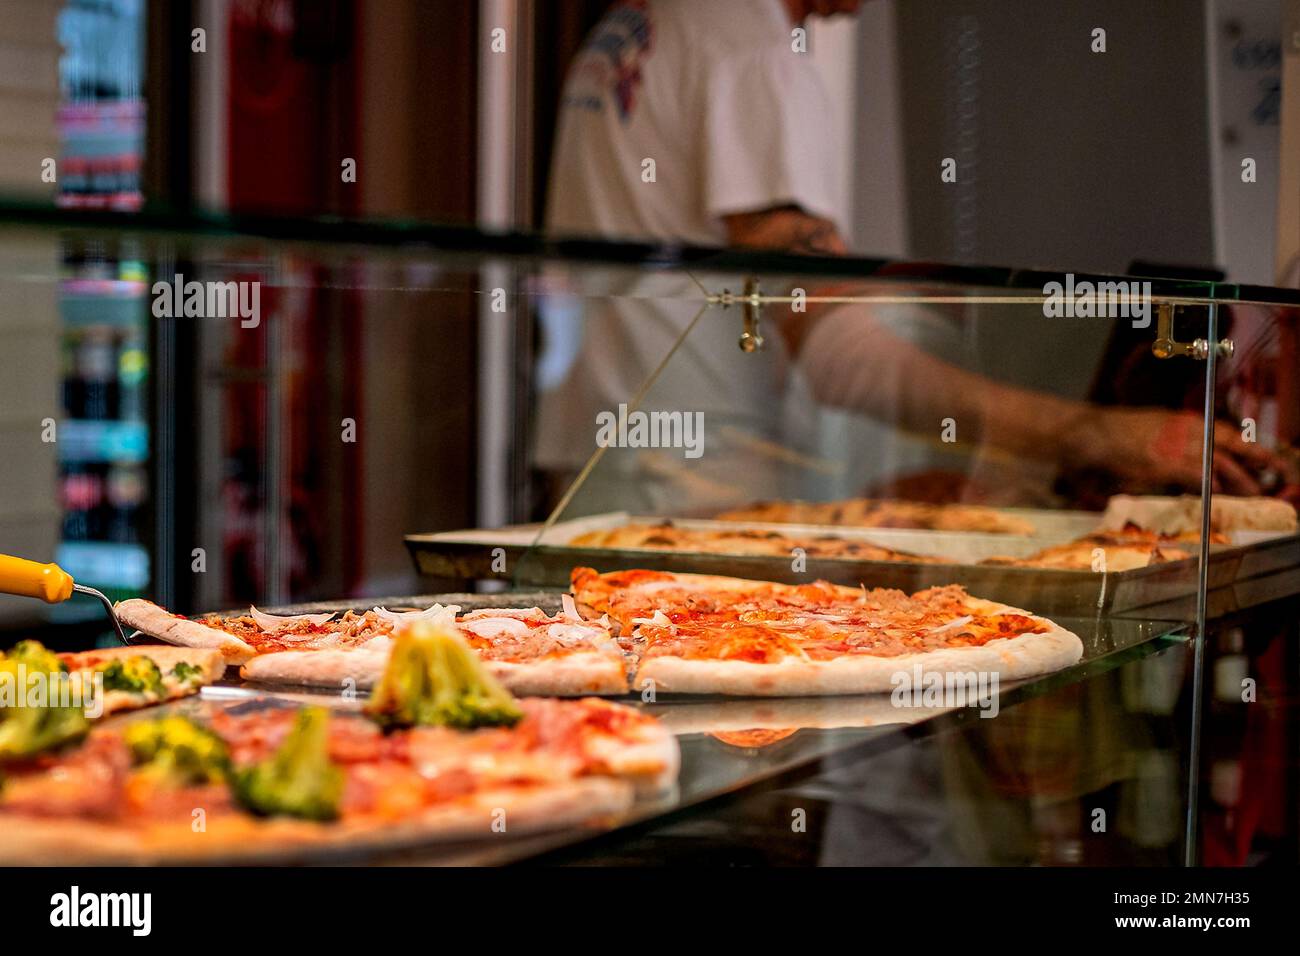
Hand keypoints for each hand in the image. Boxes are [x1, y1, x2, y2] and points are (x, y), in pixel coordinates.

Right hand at [1067, 408, 1285, 493]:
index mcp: (1183, 422)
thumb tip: (1194, 468)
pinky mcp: (1161, 462)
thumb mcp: (1150, 432)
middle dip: (1257, 461)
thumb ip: (1174, 446)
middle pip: (1231, 445)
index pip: (1226, 434)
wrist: (1085, 432)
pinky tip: (1218, 494)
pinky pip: (1195, 474)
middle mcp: (1184, 430)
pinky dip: (1209, 485)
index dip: (1249, 447)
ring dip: (1239, 479)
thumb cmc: (1111, 434)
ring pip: (1219, 461)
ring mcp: (1173, 445)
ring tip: (1255, 492)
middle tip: (1276, 475)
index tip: (1267, 459)